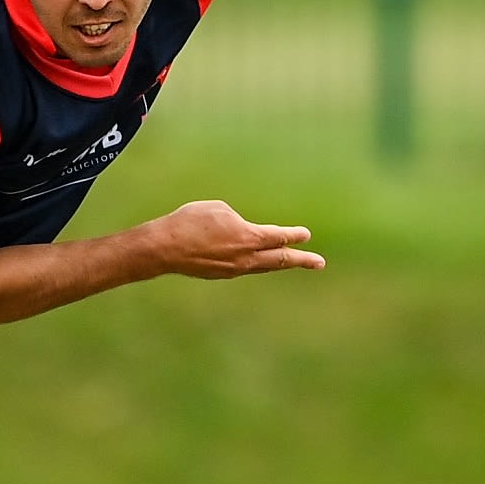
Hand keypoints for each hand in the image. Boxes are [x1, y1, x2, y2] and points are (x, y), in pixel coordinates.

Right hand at [142, 199, 325, 279]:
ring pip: (262, 266)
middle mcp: (246, 258)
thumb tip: (239, 232)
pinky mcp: (220, 274)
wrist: (165, 248)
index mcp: (249, 237)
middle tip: (319, 263)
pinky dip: (254, 263)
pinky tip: (254, 260)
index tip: (305, 235)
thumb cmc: (190, 222)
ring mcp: (234, 269)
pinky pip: (244, 267)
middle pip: (280, 260)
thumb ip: (236, 220)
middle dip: (301, 260)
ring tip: (291, 262)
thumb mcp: (218, 209)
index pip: (278, 237)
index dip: (293, 235)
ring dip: (278, 263)